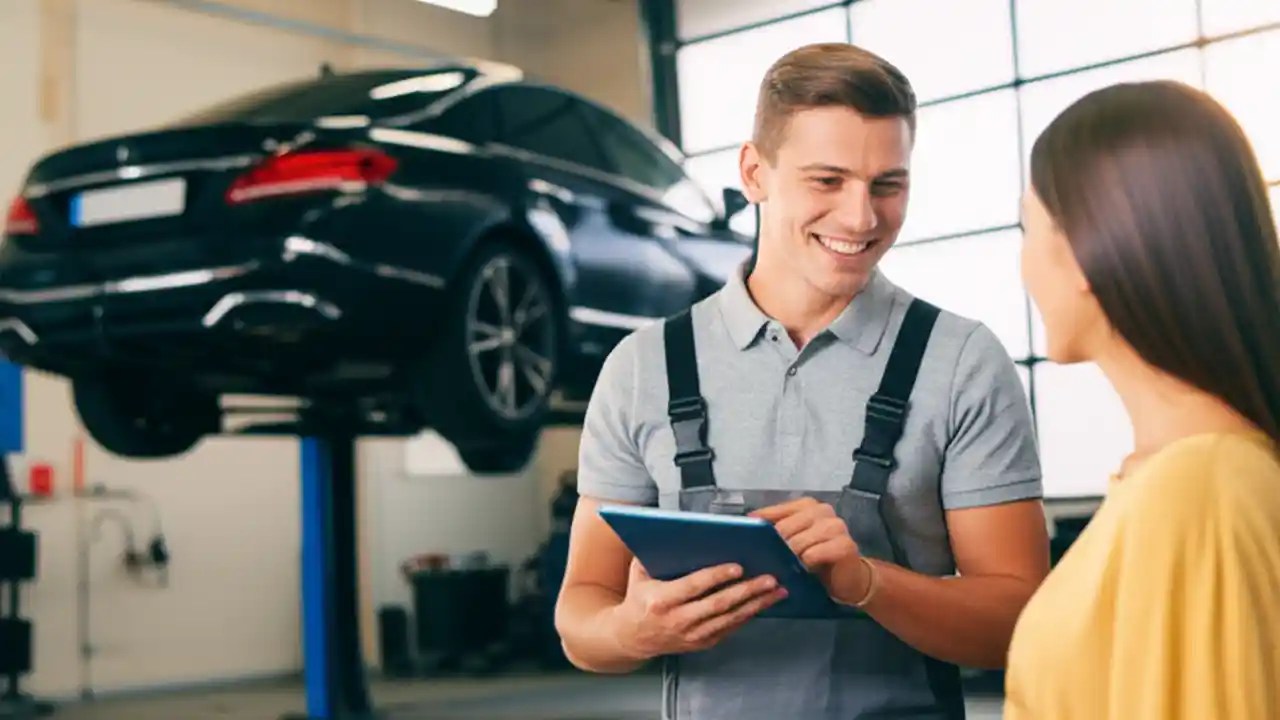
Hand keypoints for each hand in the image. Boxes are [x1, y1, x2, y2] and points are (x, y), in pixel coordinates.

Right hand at [612, 557, 787, 660]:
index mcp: (661, 600)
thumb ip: (652, 554)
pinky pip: (730, 628)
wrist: (632, 638)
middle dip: (747, 591)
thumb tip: (672, 530)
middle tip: (769, 578)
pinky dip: (748, 615)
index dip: (717, 577)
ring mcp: (692, 635)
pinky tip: (763, 603)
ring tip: (776, 590)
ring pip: (730, 619)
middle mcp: (678, 620)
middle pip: (719, 604)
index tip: (738, 567)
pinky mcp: (702, 643)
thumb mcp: (638, 574)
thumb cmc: (639, 599)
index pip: (694, 586)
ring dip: (756, 604)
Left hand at [751, 497, 871, 605]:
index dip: (762, 525)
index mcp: (808, 505)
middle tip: (774, 561)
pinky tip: (808, 570)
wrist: (850, 577)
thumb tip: (748, 522)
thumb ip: (777, 528)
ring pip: (798, 542)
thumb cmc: (818, 557)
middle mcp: (823, 510)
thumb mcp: (794, 539)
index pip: (777, 510)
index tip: (749, 536)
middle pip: (785, 527)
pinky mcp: (845, 544)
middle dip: (777, 546)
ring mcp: (836, 526)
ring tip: (792, 566)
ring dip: (792, 557)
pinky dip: (806, 564)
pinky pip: (813, 554)